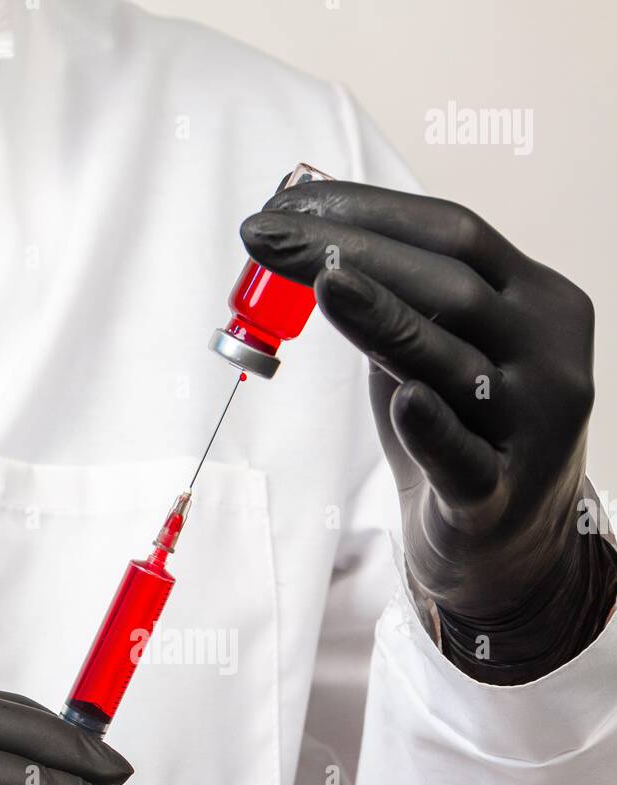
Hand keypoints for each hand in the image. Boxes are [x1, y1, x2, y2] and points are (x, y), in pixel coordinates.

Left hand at [242, 182, 616, 681]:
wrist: (506, 552)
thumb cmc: (462, 437)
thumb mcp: (435, 354)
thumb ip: (396, 300)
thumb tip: (311, 229)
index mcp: (538, 300)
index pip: (455, 233)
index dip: (370, 211)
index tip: (288, 198)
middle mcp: (549, 353)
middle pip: (450, 285)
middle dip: (351, 250)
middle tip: (268, 233)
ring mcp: (534, 427)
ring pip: (453, 361)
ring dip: (384, 317)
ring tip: (322, 279)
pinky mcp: (502, 496)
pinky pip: (464, 457)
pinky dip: (432, 427)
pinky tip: (403, 401)